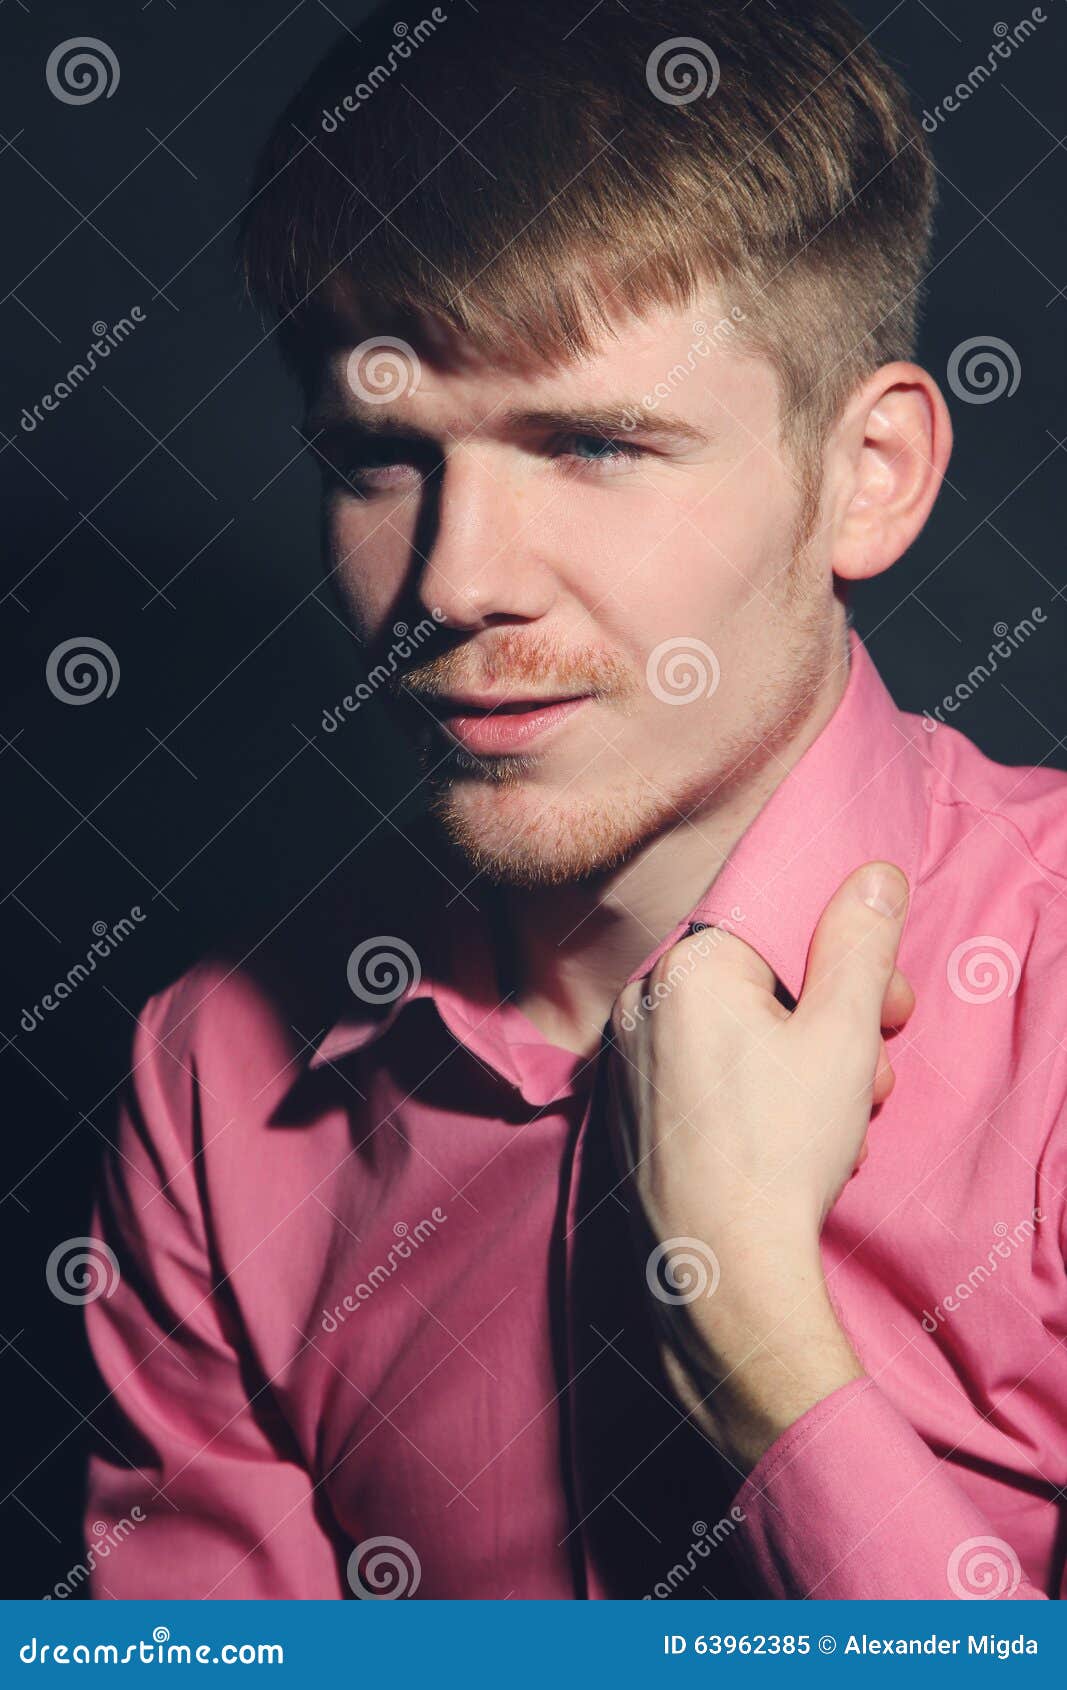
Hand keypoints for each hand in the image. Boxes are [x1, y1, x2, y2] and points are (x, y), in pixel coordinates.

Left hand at [604, 861, 913, 1468]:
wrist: (719, 1271)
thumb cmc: (779, 1151)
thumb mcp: (843, 1036)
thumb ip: (858, 946)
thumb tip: (872, 880)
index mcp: (689, 967)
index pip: (781, 925)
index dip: (847, 961)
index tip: (888, 1006)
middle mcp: (642, 1002)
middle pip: (762, 982)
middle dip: (832, 1021)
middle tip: (877, 1071)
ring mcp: (628, 1060)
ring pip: (739, 1034)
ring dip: (804, 1066)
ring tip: (840, 1122)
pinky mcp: (630, 1111)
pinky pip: (705, 1076)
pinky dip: (755, 1095)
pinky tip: (792, 1141)